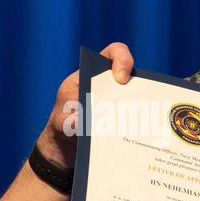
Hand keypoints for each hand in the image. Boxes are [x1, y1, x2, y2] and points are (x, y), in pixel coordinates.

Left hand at [36, 41, 133, 168]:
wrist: (66, 147)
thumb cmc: (62, 124)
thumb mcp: (60, 120)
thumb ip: (67, 121)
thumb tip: (80, 121)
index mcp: (93, 74)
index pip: (115, 53)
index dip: (122, 59)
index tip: (121, 78)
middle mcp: (111, 86)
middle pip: (134, 78)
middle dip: (136, 92)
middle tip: (129, 111)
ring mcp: (120, 103)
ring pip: (139, 101)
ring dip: (138, 114)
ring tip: (132, 130)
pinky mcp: (125, 121)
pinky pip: (137, 121)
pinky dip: (137, 130)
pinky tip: (134, 143)